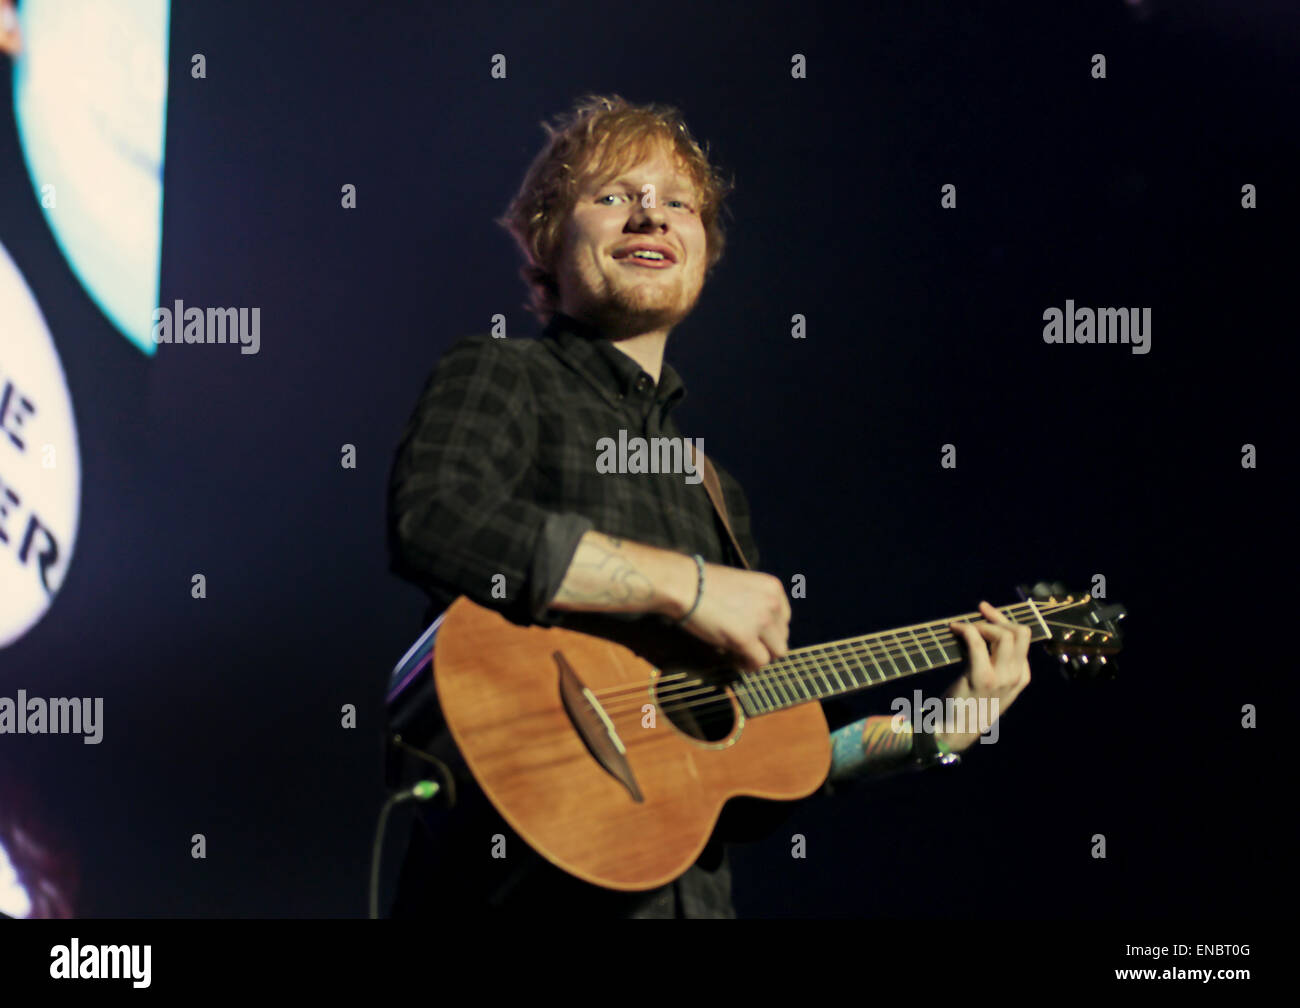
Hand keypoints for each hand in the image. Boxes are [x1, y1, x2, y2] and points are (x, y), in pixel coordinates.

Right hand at [678, 563, 789, 671]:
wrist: (685, 584)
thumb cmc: (704, 583)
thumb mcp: (741, 584)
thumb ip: (755, 601)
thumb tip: (757, 627)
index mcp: (773, 587)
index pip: (784, 619)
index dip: (769, 631)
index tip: (753, 635)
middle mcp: (773, 603)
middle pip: (782, 637)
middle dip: (765, 645)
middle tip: (744, 647)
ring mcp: (761, 621)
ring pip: (776, 653)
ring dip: (759, 657)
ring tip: (739, 654)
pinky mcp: (745, 638)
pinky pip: (759, 662)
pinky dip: (748, 665)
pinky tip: (733, 659)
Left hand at [941, 601, 1031, 751]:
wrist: (956, 730)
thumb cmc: (969, 703)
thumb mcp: (993, 684)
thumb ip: (995, 661)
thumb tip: (981, 628)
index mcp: (1022, 676)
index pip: (1024, 638)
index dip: (1004, 620)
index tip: (985, 612)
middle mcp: (1016, 677)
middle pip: (1019, 632)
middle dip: (997, 618)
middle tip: (977, 617)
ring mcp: (1001, 678)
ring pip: (1003, 635)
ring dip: (982, 624)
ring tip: (965, 627)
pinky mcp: (981, 678)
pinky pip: (977, 642)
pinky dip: (965, 629)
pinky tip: (954, 629)